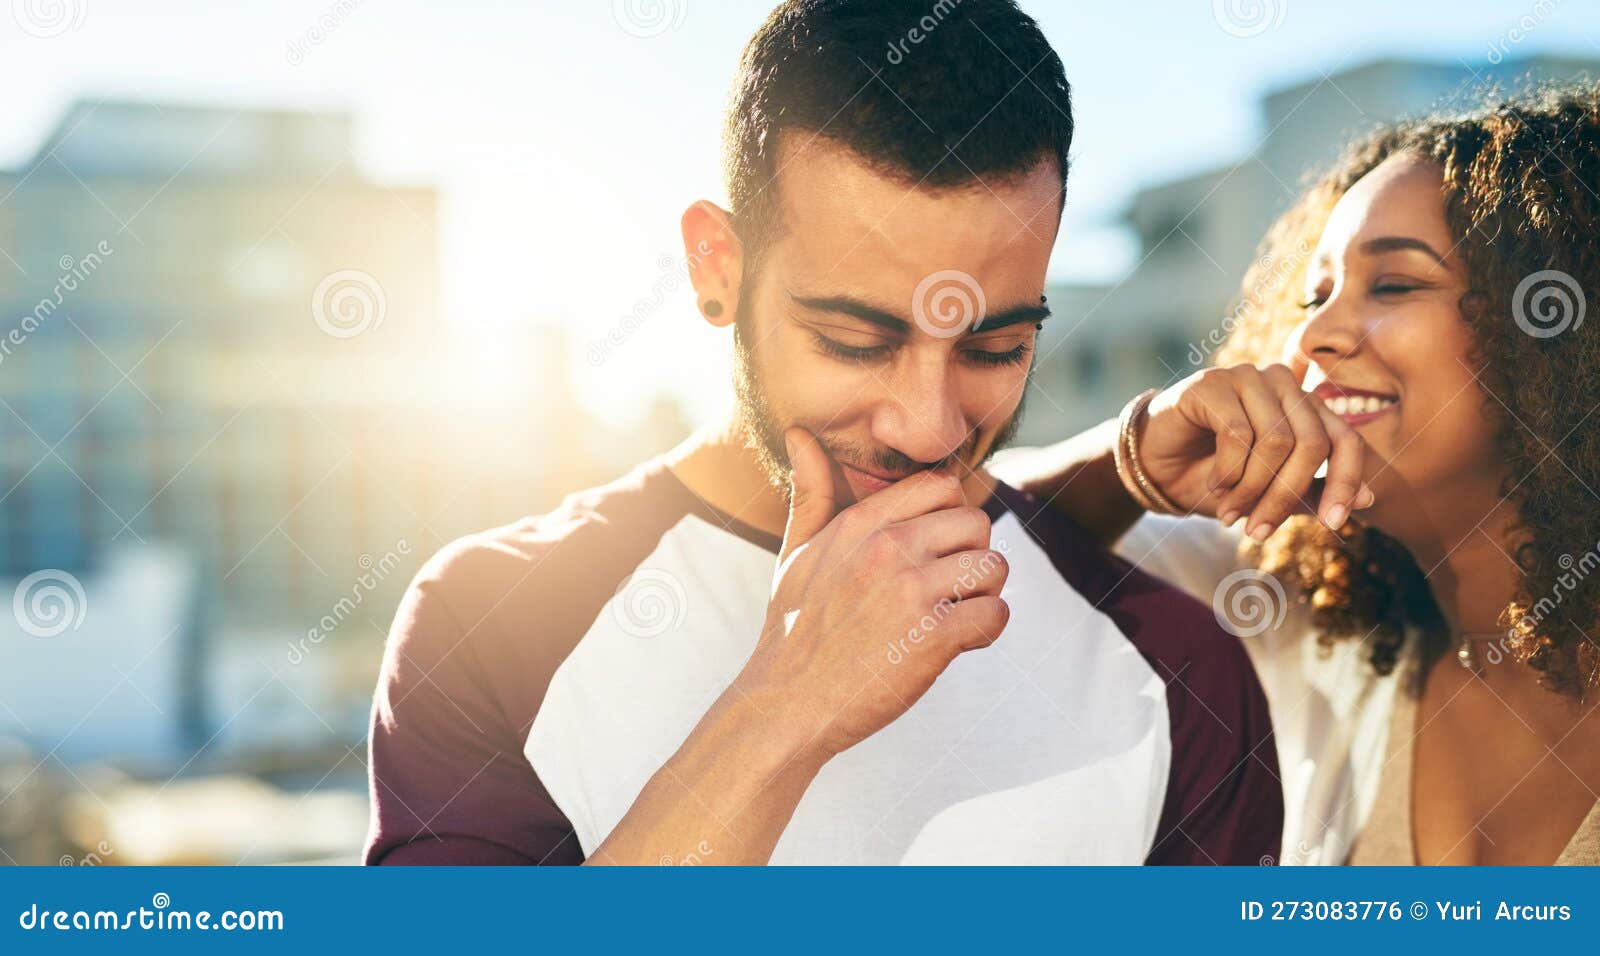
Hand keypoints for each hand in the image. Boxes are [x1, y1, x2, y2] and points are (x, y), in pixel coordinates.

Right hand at [734, 427, 1010, 761]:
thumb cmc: (793, 629)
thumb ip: (811, 493)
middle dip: (970, 555)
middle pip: (976, 522)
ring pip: (993, 566)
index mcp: (860, 524)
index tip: (936, 548)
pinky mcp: (933, 639)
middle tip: (946, 587)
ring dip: (982, 593)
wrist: (787, 705)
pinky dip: (986, 631)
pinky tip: (957, 643)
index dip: (950, 514)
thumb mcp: (795, 553)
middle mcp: (888, 549)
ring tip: (953, 613)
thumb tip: (799, 434)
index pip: (940, 485)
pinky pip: (995, 614)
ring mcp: (912, 592)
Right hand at [1137, 364, 1374, 539]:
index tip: (1335, 524)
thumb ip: (1313, 491)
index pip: (1346, 440)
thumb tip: (1369, 501)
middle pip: (1311, 444)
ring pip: (1275, 441)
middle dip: (1286, 497)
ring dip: (1252, 489)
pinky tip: (1215, 485)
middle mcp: (1282, 383)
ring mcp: (1246, 377)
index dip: (1347, 482)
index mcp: (1305, 405)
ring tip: (1231, 513)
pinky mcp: (1211, 384)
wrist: (1156, 467)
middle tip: (1260, 532)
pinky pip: (1237, 433)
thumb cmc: (1216, 478)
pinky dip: (1228, 471)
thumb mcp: (1270, 492)